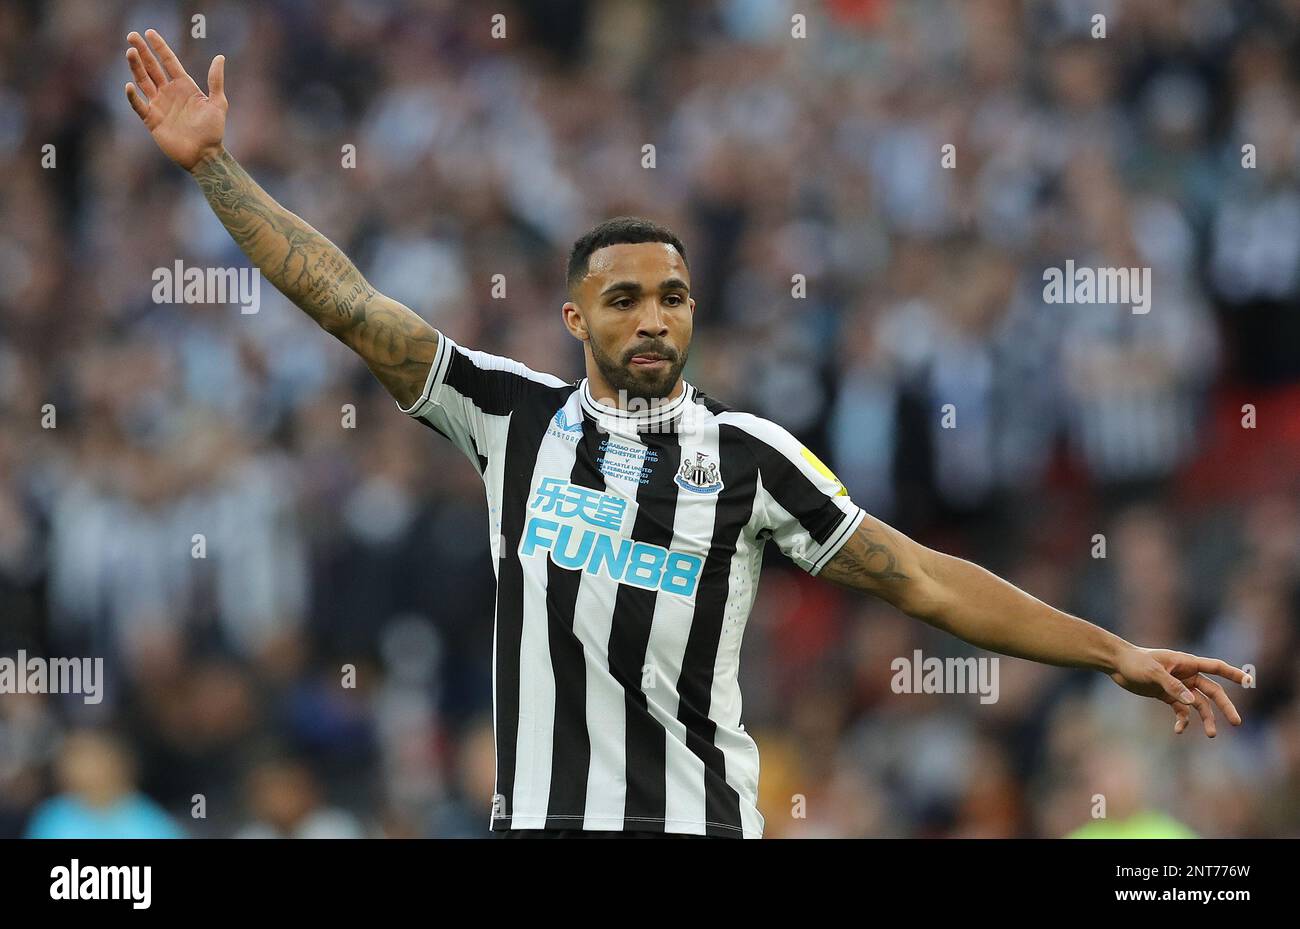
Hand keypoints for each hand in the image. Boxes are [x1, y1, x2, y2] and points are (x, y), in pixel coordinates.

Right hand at [124, 29, 226, 170]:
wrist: (205, 155)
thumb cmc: (213, 131)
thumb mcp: (218, 103)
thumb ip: (216, 80)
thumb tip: (220, 57)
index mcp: (184, 86)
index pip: (169, 61)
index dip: (159, 47)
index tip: (149, 32)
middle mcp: (169, 92)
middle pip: (152, 67)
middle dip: (142, 52)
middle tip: (132, 36)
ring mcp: (159, 105)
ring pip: (143, 81)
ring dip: (136, 67)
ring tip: (130, 52)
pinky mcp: (152, 120)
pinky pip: (139, 105)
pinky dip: (133, 96)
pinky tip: (130, 85)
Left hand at [1109, 646, 1249, 736]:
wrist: (1117, 664)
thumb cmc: (1135, 662)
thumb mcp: (1152, 673)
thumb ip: (1172, 686)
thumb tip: (1191, 702)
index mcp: (1187, 663)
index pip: (1216, 667)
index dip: (1234, 674)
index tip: (1250, 681)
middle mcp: (1187, 675)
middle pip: (1213, 691)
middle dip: (1225, 707)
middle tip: (1237, 722)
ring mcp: (1178, 686)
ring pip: (1199, 704)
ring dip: (1206, 719)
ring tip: (1211, 734)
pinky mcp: (1168, 695)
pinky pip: (1182, 710)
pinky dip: (1183, 720)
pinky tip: (1179, 730)